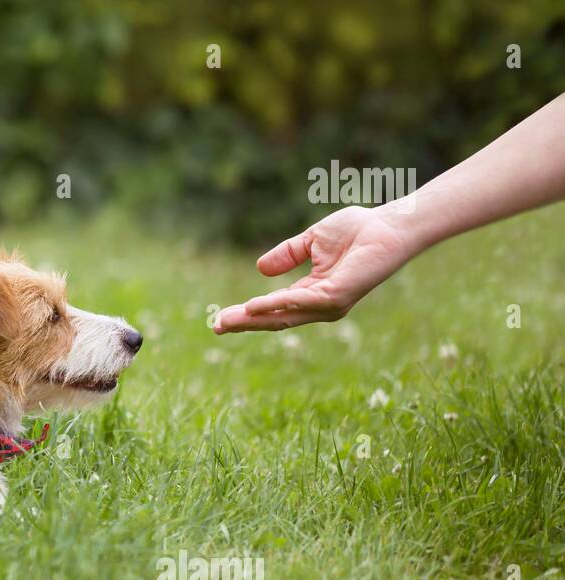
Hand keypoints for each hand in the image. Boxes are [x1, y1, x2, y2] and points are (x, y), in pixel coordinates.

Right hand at [213, 205, 417, 333]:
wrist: (388, 225)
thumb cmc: (357, 230)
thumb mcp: (311, 241)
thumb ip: (287, 255)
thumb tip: (260, 270)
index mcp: (313, 294)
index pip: (274, 310)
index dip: (247, 315)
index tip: (220, 318)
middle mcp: (320, 306)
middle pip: (274, 320)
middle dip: (244, 324)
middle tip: (216, 327)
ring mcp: (329, 305)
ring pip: (283, 317)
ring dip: (252, 319)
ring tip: (227, 320)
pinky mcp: (336, 297)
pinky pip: (298, 302)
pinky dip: (274, 305)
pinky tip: (253, 306)